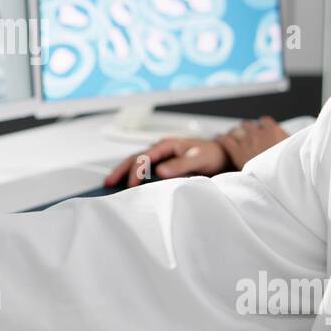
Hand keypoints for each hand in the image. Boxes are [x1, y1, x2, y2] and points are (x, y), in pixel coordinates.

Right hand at [104, 136, 231, 187]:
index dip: (136, 171)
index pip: (145, 157)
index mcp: (168, 145)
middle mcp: (162, 148)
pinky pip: (144, 166)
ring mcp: (161, 155)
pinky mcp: (163, 162)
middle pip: (135, 157)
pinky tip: (128, 182)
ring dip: (124, 171)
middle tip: (108, 182)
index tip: (130, 185)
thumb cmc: (212, 155)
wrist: (222, 154)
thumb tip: (160, 171)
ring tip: (111, 182)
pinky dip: (133, 173)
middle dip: (121, 169)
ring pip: (137, 161)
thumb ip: (180, 164)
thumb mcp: (199, 159)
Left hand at [214, 117, 289, 169]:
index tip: (262, 131)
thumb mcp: (294, 150)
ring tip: (235, 138)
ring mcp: (246, 141)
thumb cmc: (289, 167)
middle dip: (248, 130)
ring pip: (237, 130)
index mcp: (274, 130)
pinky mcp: (236, 151)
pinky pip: (224, 139)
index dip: (262, 126)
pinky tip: (220, 139)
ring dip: (236, 133)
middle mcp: (259, 133)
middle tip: (248, 138)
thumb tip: (292, 140)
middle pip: (249, 125)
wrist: (280, 177)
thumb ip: (288, 142)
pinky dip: (221, 139)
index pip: (264, 121)